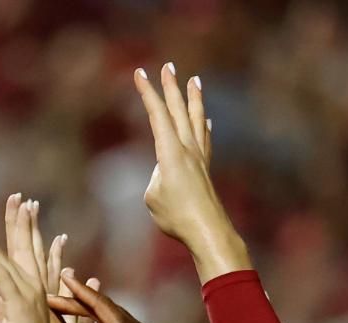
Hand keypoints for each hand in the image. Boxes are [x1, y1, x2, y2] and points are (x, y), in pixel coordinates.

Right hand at [135, 64, 249, 279]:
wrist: (207, 230)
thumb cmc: (176, 216)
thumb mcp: (153, 196)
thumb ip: (156, 178)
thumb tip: (165, 176)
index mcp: (170, 152)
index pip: (157, 115)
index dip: (147, 92)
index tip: (140, 73)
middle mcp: (187, 148)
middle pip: (179, 110)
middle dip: (171, 87)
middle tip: (168, 66)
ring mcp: (199, 157)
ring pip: (196, 120)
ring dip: (194, 99)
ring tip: (195, 80)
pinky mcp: (205, 169)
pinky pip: (205, 139)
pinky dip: (204, 126)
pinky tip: (207, 121)